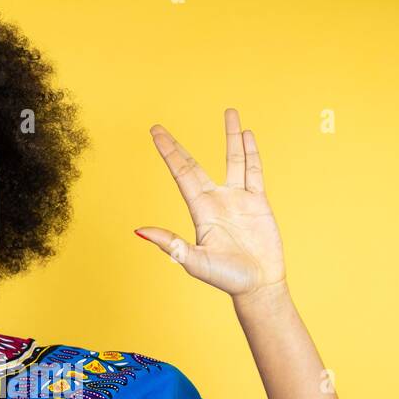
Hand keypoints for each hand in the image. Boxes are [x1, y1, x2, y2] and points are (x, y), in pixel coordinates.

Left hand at [135, 108, 286, 300]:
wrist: (258, 286)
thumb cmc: (227, 278)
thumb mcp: (194, 261)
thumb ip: (171, 244)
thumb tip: (140, 231)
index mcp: (199, 210)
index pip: (180, 173)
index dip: (168, 152)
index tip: (154, 132)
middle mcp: (215, 200)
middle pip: (195, 164)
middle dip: (178, 146)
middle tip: (160, 126)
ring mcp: (237, 199)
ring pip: (233, 160)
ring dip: (231, 137)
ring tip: (230, 112)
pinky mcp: (258, 203)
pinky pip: (254, 172)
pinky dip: (251, 153)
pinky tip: (248, 135)